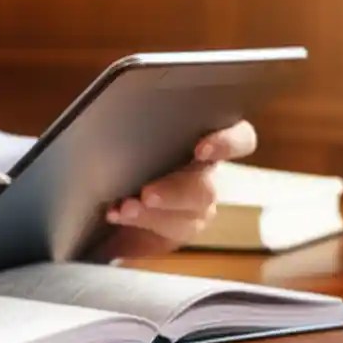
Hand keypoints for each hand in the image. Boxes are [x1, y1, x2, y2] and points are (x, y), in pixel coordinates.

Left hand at [95, 120, 256, 258]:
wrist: (102, 189)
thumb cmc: (120, 146)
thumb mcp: (122, 126)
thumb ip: (130, 116)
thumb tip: (116, 108)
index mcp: (206, 143)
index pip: (239, 139)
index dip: (228, 143)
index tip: (203, 148)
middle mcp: (204, 179)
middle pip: (205, 189)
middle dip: (175, 191)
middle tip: (147, 193)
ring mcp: (191, 211)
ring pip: (186, 217)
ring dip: (152, 214)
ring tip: (123, 208)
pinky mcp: (172, 233)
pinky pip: (163, 234)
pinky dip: (137, 224)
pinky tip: (114, 215)